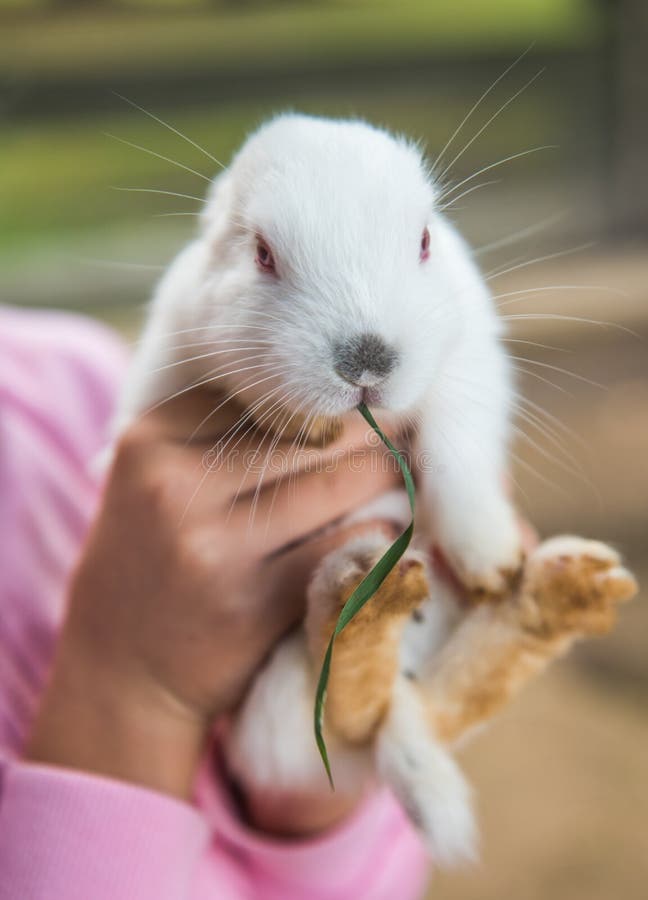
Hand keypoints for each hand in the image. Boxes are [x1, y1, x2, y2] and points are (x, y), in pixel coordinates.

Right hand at [26, 389, 399, 822]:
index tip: (359, 394)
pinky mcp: (252, 604)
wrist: (123, 669)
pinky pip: (340, 549)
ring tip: (406, 464)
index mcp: (150, 443)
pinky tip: (390, 525)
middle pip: (303, 437)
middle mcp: (176, 489)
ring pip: (331, 488)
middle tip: (406, 421)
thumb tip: (327, 401)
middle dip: (368, 428)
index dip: (318, 395)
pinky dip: (376, 533)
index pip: (259, 394)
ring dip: (384, 473)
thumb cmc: (153, 559)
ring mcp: (213, 549)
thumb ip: (219, 438)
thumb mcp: (156, 482)